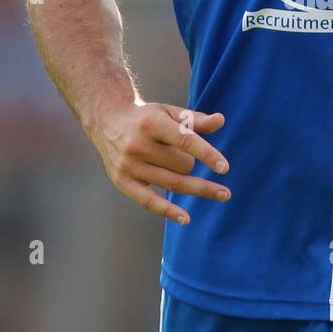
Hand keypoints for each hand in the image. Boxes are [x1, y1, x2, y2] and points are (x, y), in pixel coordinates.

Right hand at [91, 101, 230, 223]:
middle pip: (182, 165)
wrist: (108, 122)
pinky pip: (149, 201)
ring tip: (220, 192)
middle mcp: (137, 145)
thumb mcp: (169, 113)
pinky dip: (168, 211)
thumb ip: (196, 120)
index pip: (185, 141)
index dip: (207, 154)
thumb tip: (221, 121)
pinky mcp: (122, 181)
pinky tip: (187, 219)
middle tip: (188, 158)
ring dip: (196, 186)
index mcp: (151, 123)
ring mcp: (128, 165)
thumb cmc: (147, 118)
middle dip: (192, 164)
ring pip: (172, 182)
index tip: (224, 168)